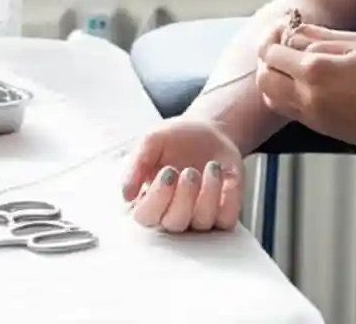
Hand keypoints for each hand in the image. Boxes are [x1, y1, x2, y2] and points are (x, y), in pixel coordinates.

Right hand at [120, 119, 244, 231]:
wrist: (209, 131)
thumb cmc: (176, 139)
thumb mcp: (151, 142)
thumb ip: (137, 166)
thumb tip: (126, 194)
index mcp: (150, 200)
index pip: (146, 216)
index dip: (157, 197)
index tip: (167, 171)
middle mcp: (173, 213)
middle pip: (174, 223)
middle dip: (184, 196)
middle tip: (189, 171)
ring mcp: (199, 217)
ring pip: (202, 222)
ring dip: (208, 193)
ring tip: (210, 167)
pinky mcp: (224, 213)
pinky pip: (227, 219)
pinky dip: (229, 198)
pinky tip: (225, 177)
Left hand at [256, 24, 355, 154]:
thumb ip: (322, 37)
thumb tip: (295, 31)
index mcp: (315, 71)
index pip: (272, 52)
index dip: (273, 35)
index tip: (284, 26)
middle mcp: (306, 97)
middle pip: (264, 77)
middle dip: (268, 57)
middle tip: (285, 42)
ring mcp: (311, 116)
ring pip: (271, 97)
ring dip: (274, 77)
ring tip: (293, 62)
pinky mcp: (319, 128)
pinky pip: (287, 109)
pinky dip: (285, 93)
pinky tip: (306, 80)